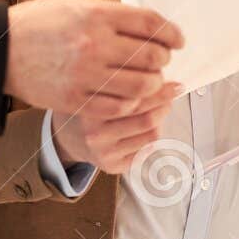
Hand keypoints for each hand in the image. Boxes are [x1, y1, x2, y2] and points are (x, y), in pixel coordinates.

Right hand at [4, 0, 183, 118]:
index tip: (177, 40)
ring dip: (151, 85)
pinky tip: (128, 98)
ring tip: (147, 82)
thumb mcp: (74, 7)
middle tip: (160, 62)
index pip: (151, 24)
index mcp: (96, 15)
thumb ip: (110, 17)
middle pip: (151, 56)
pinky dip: (130, 103)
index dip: (171, 33)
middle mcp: (93, 43)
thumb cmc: (36, 25)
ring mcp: (84, 74)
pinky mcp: (74, 98)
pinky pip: (117, 106)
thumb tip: (148, 28)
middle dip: (162, 61)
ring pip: (140, 85)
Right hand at [51, 82, 180, 173]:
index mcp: (88, 110)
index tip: (167, 79)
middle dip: (165, 102)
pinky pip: (146, 149)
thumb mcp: (93, 86)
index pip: (135, 98)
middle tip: (173, 90)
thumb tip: (157, 73)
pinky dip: (151, 135)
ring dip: (161, 118)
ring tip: (160, 106)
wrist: (65, 136)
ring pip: (151, 133)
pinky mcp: (111, 166)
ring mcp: (103, 151)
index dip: (157, 87)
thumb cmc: (88, 105)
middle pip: (148, 118)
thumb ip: (118, 80)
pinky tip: (146, 126)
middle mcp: (94, 133)